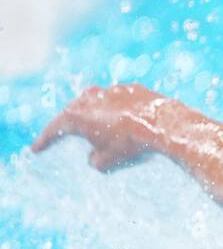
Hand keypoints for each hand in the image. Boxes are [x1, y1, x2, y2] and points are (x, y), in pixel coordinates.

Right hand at [31, 83, 167, 171]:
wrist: (161, 123)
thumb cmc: (130, 143)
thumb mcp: (108, 160)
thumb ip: (95, 160)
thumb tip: (95, 157)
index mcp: (76, 115)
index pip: (54, 129)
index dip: (44, 141)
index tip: (36, 149)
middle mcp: (89, 98)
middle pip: (74, 112)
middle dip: (71, 124)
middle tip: (68, 135)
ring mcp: (110, 90)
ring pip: (96, 102)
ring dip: (96, 114)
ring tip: (100, 127)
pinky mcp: (131, 88)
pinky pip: (119, 100)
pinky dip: (118, 109)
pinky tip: (125, 118)